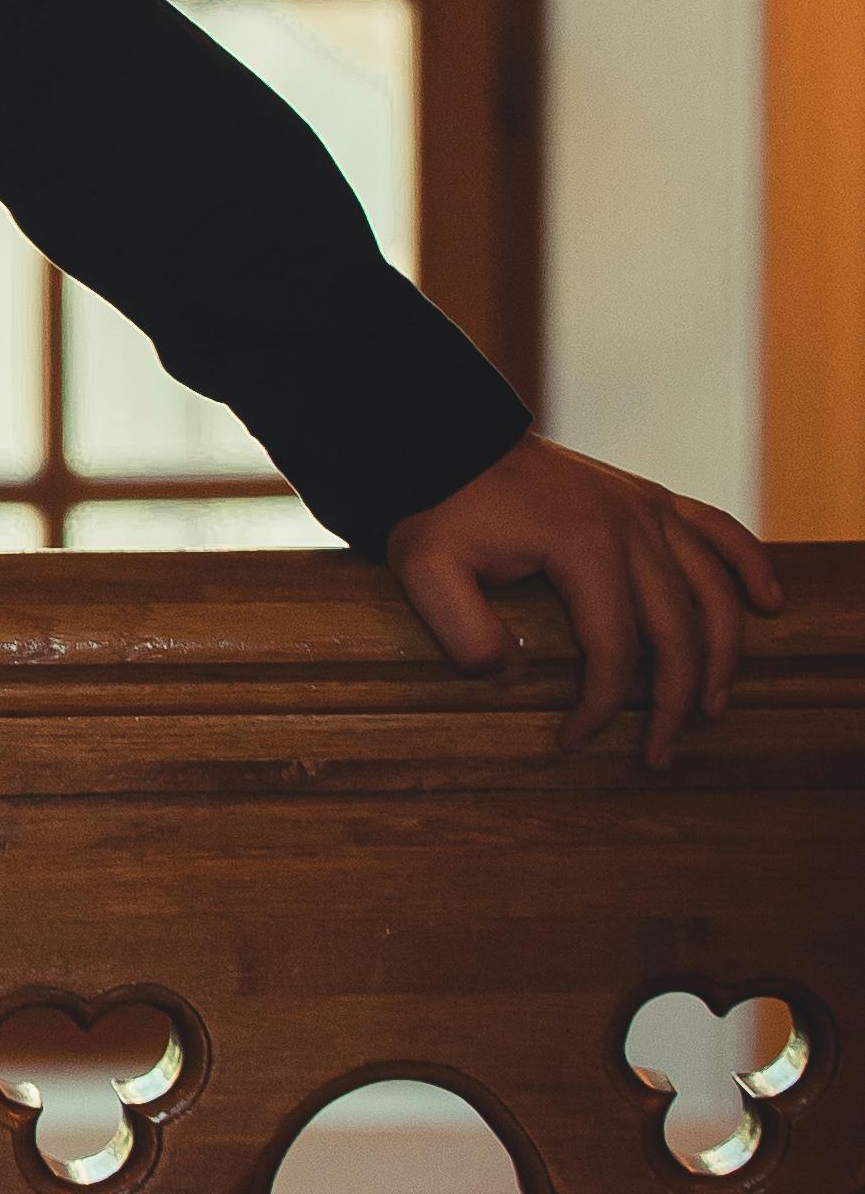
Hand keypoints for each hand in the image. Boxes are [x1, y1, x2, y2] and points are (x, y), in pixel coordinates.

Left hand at [385, 435, 780, 771]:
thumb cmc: (437, 508)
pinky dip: (749, 565)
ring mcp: (647, 507)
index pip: (613, 648)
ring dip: (720, 654)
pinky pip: (719, 529)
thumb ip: (464, 634)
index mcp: (582, 545)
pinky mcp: (648, 496)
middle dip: (673, 701)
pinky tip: (769, 603)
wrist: (447, 440)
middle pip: (676, 630)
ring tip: (711, 709)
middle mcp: (631, 525)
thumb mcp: (425, 572)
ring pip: (711, 591)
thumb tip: (518, 678)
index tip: (574, 742)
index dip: (600, 706)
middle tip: (658, 754)